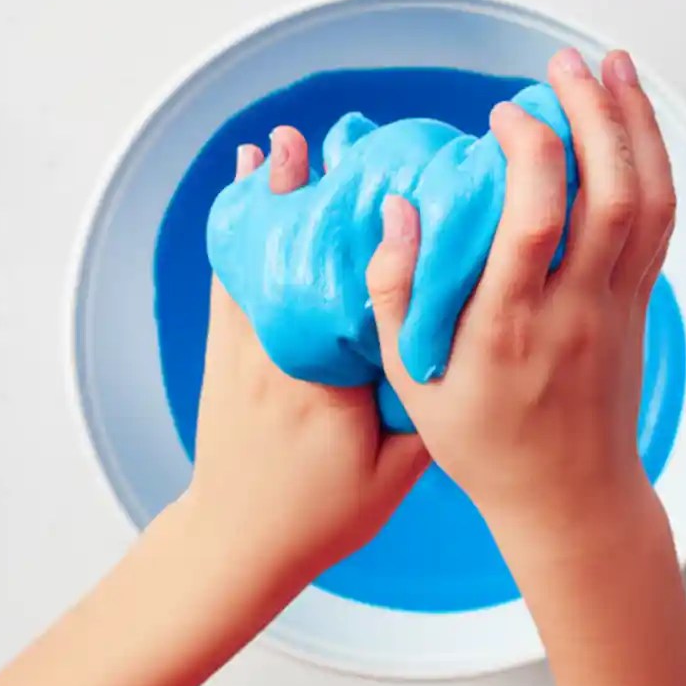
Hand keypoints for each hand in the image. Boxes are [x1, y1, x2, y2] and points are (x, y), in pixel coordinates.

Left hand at [0, 129, 431, 685]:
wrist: (237, 545)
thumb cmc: (321, 517)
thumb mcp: (394, 476)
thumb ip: (426, 414)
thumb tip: (462, 349)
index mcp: (326, 383)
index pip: (353, 298)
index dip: (369, 241)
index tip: (387, 191)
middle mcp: (277, 356)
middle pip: (300, 261)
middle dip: (310, 197)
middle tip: (325, 140)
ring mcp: (241, 353)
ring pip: (257, 262)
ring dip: (268, 202)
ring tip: (281, 146)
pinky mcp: (223, 356)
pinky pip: (228, 283)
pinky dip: (238, 234)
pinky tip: (244, 195)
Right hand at [366, 48, 672, 524]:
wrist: (569, 497)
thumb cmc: (486, 445)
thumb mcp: (411, 383)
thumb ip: (395, 294)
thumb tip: (400, 210)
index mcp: (508, 328)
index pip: (535, 221)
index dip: (528, 152)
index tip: (499, 119)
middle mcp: (573, 310)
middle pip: (608, 194)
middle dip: (593, 114)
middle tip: (564, 67)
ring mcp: (615, 306)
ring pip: (647, 201)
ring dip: (636, 126)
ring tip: (614, 69)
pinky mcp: (637, 305)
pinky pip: (658, 223)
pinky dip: (653, 164)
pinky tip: (635, 126)